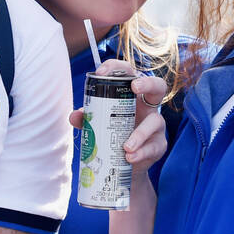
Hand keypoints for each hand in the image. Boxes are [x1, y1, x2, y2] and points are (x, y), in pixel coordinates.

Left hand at [68, 58, 169, 173]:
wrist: (122, 165)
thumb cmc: (111, 136)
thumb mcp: (97, 126)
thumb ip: (87, 119)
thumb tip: (74, 115)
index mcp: (131, 96)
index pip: (128, 73)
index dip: (116, 68)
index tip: (101, 72)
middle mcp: (147, 106)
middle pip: (158, 86)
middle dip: (148, 82)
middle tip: (135, 87)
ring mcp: (156, 125)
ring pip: (155, 121)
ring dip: (140, 133)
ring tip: (126, 146)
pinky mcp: (159, 144)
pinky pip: (154, 146)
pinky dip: (141, 152)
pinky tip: (130, 157)